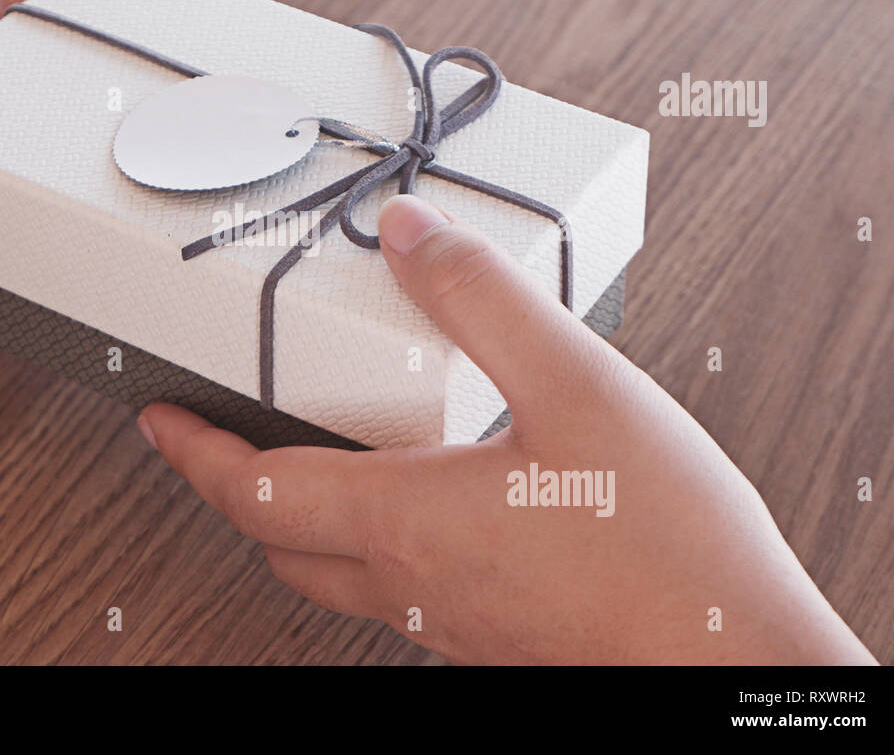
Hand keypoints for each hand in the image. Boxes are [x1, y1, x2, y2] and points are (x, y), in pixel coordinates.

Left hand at [138, 194, 874, 663]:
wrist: (735, 660)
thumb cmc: (667, 546)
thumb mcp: (577, 387)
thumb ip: (484, 302)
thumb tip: (410, 234)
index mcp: (406, 518)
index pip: (251, 486)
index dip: (191, 448)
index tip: (158, 417)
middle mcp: (410, 581)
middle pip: (277, 538)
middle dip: (230, 484)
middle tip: (216, 439)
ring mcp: (446, 620)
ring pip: (332, 571)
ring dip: (293, 517)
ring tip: (304, 461)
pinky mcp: (488, 635)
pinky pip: (393, 591)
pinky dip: (366, 542)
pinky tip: (418, 507)